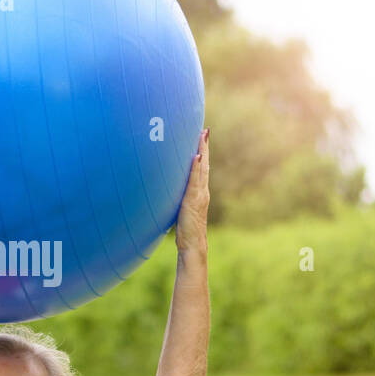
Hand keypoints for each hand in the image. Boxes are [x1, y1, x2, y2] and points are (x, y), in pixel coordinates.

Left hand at [175, 128, 208, 252]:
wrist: (192, 245)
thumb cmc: (185, 230)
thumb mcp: (181, 210)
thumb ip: (179, 199)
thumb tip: (169, 191)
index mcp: (200, 192)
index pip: (201, 168)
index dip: (203, 153)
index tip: (203, 137)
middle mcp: (202, 191)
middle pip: (204, 164)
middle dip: (204, 147)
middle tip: (206, 130)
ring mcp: (199, 195)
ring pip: (201, 169)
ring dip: (202, 151)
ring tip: (202, 137)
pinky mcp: (192, 201)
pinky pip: (194, 181)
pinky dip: (196, 168)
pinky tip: (196, 157)